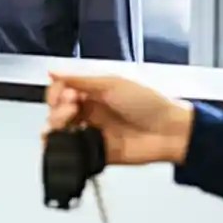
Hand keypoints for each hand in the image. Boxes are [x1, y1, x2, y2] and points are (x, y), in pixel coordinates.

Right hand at [43, 72, 194, 165]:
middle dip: (57, 107)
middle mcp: (90, 111)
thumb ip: (81, 79)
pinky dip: (60, 146)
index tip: (64, 94)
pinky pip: (70, 150)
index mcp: (94, 91)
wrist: (170, 132)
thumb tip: (53, 70)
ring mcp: (92, 131)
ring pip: (59, 130)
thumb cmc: (150, 103)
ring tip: (70, 121)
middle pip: (56, 109)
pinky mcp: (95, 152)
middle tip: (72, 106)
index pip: (62, 89)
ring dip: (56, 124)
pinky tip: (64, 140)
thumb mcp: (113, 83)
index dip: (57, 91)